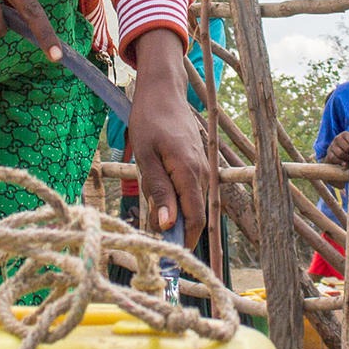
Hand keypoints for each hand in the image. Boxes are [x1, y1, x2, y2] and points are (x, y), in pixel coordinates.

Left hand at [125, 31, 207, 246]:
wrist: (163, 90)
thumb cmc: (149, 120)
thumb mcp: (145, 156)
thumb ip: (159, 191)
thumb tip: (169, 225)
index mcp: (189, 172)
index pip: (195, 218)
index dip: (185, 241)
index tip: (168, 258)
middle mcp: (202, 172)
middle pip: (194, 213)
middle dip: (177, 228)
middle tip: (153, 230)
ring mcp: (203, 166)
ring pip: (191, 201)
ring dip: (174, 211)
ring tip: (152, 201)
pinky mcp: (198, 162)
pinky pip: (189, 189)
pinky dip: (176, 197)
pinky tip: (158, 187)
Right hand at [323, 129, 348, 166]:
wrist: (337, 153)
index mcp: (345, 134)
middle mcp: (337, 138)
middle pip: (346, 148)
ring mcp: (332, 145)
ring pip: (340, 153)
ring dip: (347, 159)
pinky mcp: (329, 153)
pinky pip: (334, 158)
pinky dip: (340, 162)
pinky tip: (344, 164)